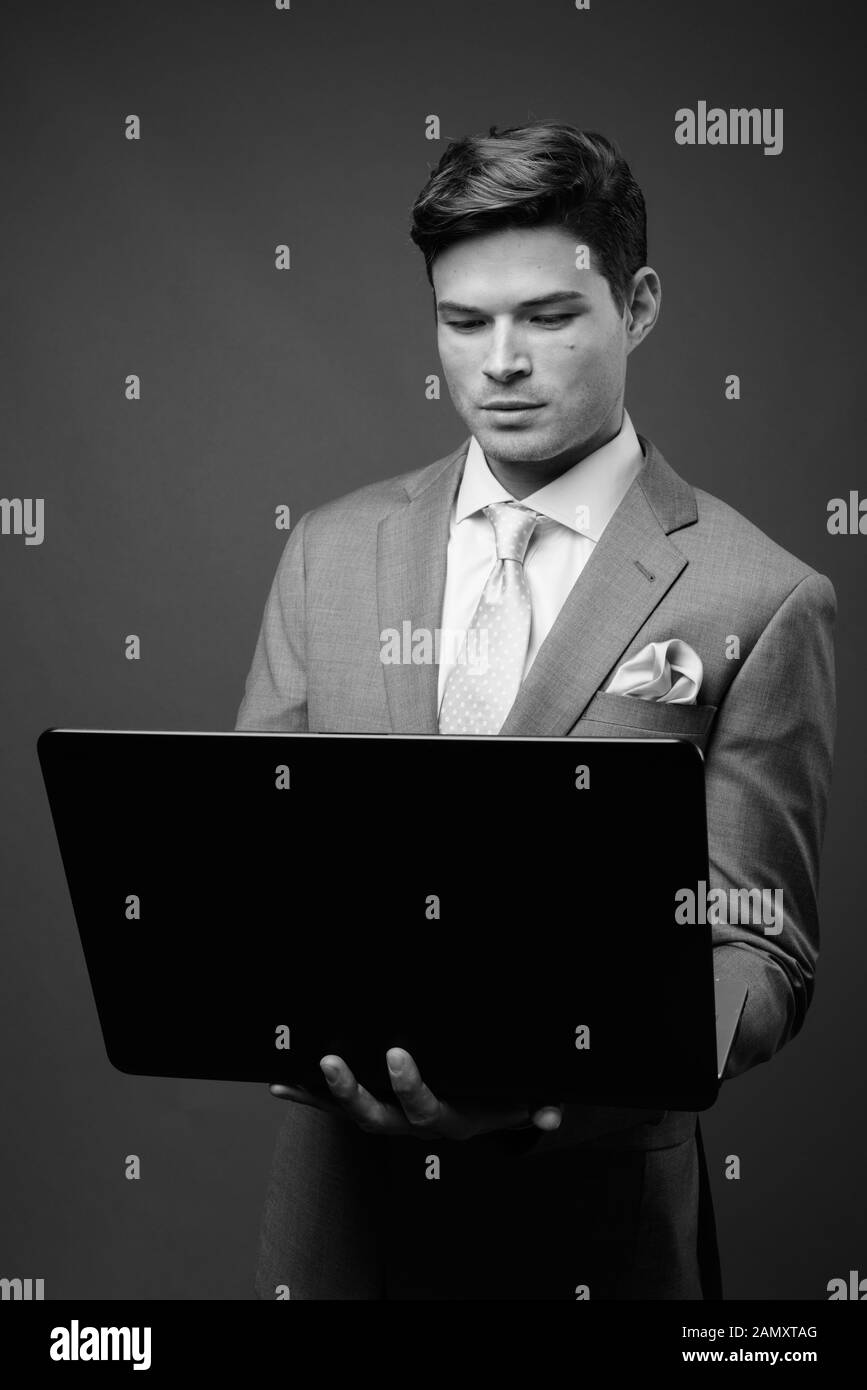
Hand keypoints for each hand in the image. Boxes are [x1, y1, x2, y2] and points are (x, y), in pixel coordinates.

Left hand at [270, 1047, 562, 1141]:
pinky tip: (280, 1084)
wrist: (487, 1113)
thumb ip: (537, 1106)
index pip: (426, 1107)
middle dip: (352, 1092)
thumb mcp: (523, 1101)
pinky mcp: (372, 1109)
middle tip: (332, 1061)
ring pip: (352, 1113)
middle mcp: (413, 1124)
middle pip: (377, 1117)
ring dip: (324, 1094)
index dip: (409, 1086)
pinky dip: (308, 1098)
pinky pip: (335, 1108)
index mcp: (449, 1120)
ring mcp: (390, 1118)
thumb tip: (552, 1114)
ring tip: (300, 1069)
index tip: (397, 1055)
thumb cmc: (504, 1097)